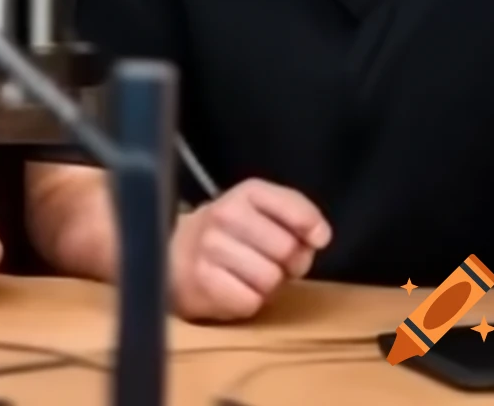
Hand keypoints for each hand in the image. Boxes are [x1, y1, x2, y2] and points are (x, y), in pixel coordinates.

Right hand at [169, 178, 330, 321]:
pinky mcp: (202, 279)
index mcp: (247, 193)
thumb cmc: (231, 235)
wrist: (175, 254)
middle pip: (287, 249)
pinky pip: (250, 301)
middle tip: (270, 261)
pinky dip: (248, 301)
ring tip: (249, 275)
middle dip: (288, 263)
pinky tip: (234, 288)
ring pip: (270, 278)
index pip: (295, 208)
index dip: (311, 228)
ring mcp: (210, 245)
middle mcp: (225, 213)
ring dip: (267, 285)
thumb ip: (296, 217)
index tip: (314, 238)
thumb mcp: (261, 213)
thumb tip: (319, 237)